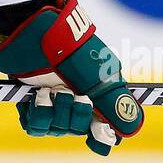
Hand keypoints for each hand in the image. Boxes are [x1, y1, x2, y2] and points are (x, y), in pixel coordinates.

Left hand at [0, 0, 142, 155]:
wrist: (28, 28)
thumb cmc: (63, 46)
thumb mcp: (94, 72)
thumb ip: (113, 102)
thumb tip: (134, 127)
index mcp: (95, 91)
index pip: (102, 127)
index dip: (101, 135)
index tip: (97, 131)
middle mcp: (74, 98)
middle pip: (78, 129)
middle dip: (73, 116)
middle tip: (67, 94)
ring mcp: (52, 99)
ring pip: (56, 129)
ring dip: (52, 113)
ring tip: (47, 92)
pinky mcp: (29, 100)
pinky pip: (34, 125)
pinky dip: (35, 114)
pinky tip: (35, 97)